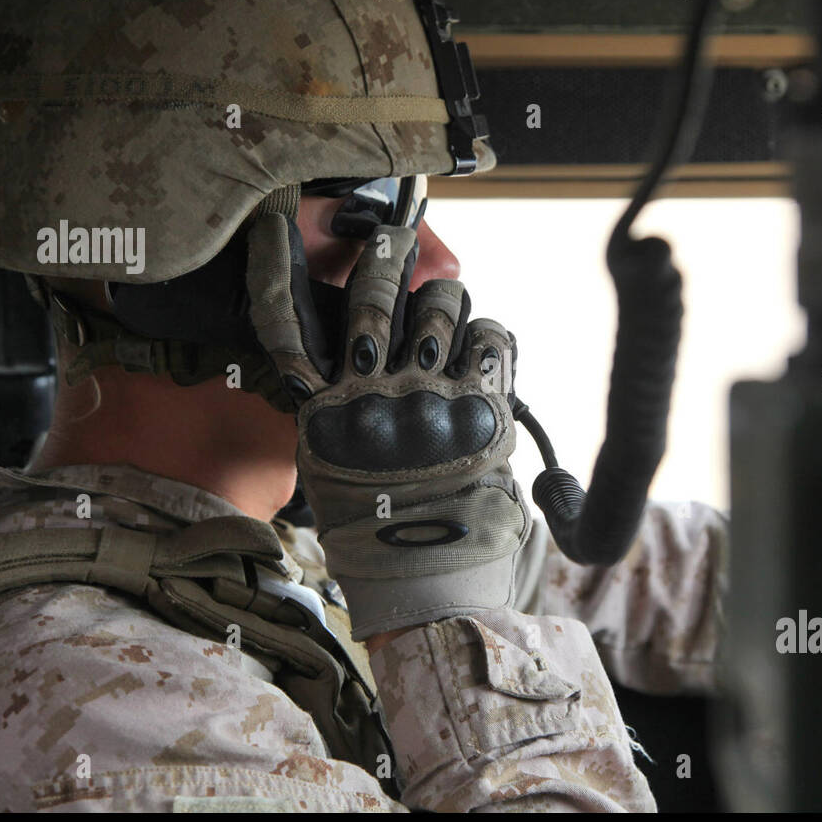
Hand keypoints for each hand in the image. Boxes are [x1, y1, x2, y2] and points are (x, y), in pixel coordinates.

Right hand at [246, 214, 530, 639]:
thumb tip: (345, 361)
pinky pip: (494, 336)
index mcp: (334, 399)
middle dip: (399, 263)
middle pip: (389, 287)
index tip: (352, 243)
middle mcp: (382, 385)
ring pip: (446, 301)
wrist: (424, 577)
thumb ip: (333, 408)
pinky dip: (490, 336)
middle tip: (403, 255)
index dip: (348, 265)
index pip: (326, 305)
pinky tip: (481, 354)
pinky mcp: (486, 407)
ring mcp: (436, 391)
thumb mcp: (327, 465)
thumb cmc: (372, 528)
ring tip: (446, 319)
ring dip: (447, 302)